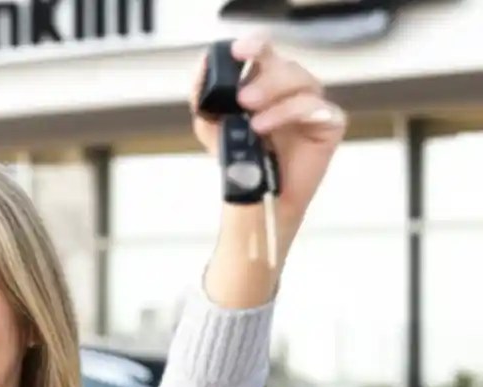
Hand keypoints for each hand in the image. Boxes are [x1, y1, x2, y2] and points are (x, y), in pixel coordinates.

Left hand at [191, 35, 347, 249]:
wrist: (257, 197)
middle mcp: (290, 89)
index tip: (238, 52)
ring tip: (254, 121)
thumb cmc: (241, 159)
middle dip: (265, 79)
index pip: (264, 54)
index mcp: (264, 82)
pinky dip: (293, 113)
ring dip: (276, 97)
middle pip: (285, 66)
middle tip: (244, 99)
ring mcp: (312, 104)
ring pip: (303, 82)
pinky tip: (268, 127)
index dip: (254, 46)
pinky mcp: (329, 123)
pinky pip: (318, 108)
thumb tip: (201, 69)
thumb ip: (203, 98)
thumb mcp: (212, 126)